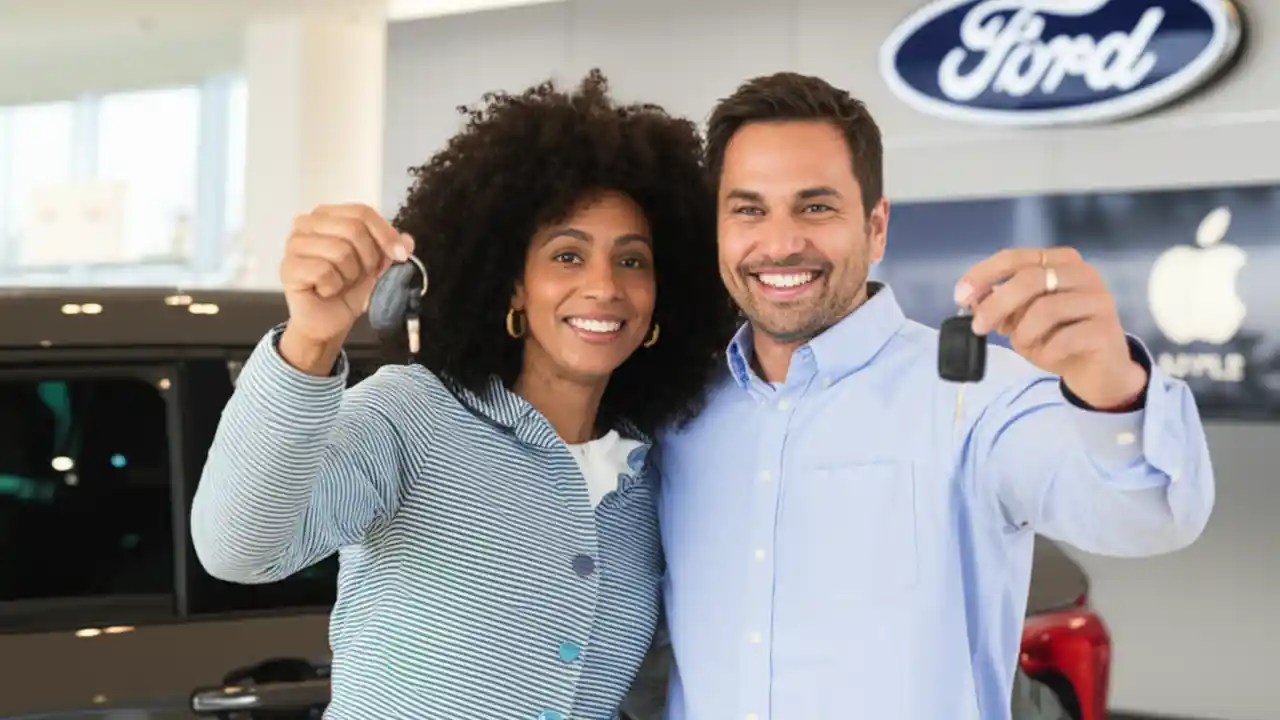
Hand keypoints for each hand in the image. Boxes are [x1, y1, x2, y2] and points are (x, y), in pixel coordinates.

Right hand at [278, 203, 413, 372]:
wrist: (329, 321)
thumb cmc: (348, 288)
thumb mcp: (376, 264)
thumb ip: (389, 248)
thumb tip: (407, 241)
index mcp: (327, 215)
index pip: (362, 212)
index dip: (386, 234)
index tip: (400, 255)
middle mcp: (306, 223)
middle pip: (353, 229)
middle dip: (368, 258)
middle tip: (362, 275)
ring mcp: (293, 244)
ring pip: (340, 251)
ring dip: (350, 275)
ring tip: (340, 282)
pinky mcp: (288, 267)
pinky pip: (324, 271)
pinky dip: (333, 286)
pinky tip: (325, 291)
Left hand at [954, 246, 1146, 408]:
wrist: (1098, 370)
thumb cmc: (1057, 337)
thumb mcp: (1021, 319)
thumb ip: (1000, 305)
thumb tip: (971, 298)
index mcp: (1059, 262)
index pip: (1014, 257)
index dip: (983, 274)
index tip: (960, 295)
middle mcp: (1082, 274)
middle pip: (1029, 279)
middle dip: (996, 304)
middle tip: (978, 327)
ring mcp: (1098, 300)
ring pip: (1046, 309)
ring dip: (1023, 333)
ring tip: (1023, 345)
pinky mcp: (1106, 330)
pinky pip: (1064, 339)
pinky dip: (1046, 352)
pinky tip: (1048, 356)